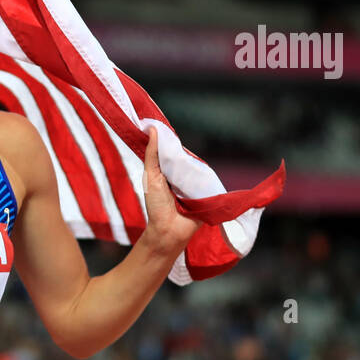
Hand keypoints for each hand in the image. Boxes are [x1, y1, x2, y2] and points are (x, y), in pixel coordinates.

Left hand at [141, 126, 201, 255]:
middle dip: (184, 153)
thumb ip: (152, 155)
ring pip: (198, 167)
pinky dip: (206, 176)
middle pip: (187, 158)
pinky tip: (202, 173)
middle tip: (180, 149)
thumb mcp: (151, 177)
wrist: (169, 231)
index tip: (168, 127)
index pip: (174, 151)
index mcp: (169, 170)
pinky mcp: (208, 191)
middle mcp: (183, 175)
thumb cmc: (156, 206)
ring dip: (195, 165)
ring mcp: (197, 183)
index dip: (172, 141)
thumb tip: (152, 130)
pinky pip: (208, 179)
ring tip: (188, 166)